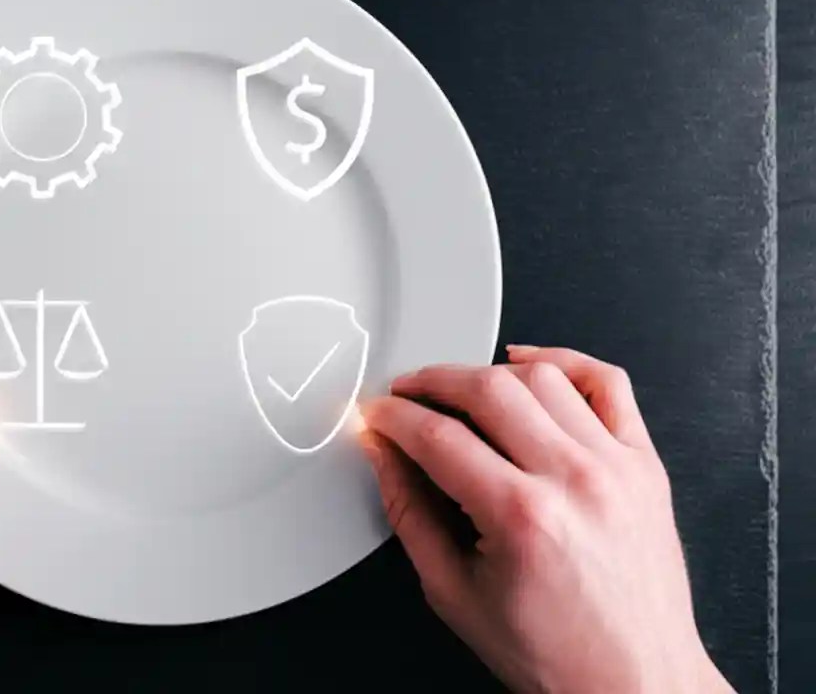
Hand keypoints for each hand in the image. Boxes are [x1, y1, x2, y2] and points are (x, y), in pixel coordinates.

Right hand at [360, 346, 732, 693]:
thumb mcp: (453, 592)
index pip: (437, 436)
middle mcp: (574, 481)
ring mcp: (616, 466)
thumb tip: (384, 455)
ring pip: (542, 377)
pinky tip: (531, 368)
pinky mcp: (645, 464)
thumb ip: (410, 513)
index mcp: (521, 518)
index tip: (377, 415)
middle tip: (406, 394)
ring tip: (460, 391)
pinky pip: (608, 383)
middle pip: (486, 389)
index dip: (393, 417)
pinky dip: (566, 361)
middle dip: (431, 381)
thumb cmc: (554, 654)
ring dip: (488, 372)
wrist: (635, 682)